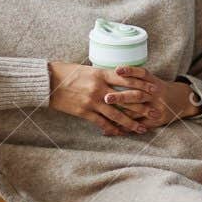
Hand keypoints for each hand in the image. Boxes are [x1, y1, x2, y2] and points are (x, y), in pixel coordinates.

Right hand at [47, 62, 198, 136]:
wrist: (47, 82)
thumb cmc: (65, 72)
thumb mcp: (86, 69)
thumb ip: (102, 74)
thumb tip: (115, 75)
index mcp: (100, 74)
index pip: (126, 79)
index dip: (141, 85)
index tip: (153, 89)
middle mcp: (99, 88)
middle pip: (125, 99)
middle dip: (141, 107)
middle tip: (155, 112)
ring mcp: (92, 101)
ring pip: (116, 114)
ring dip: (130, 123)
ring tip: (142, 128)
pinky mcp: (84, 112)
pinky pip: (102, 123)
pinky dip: (112, 129)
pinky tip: (121, 133)